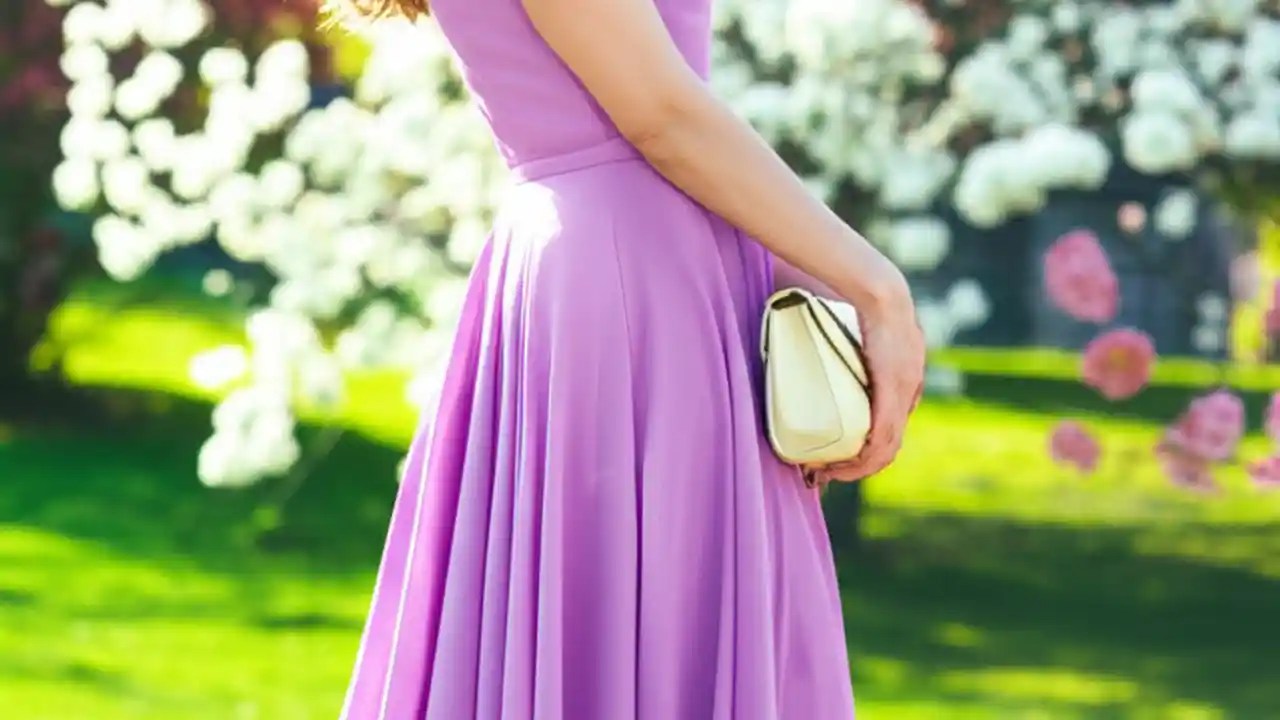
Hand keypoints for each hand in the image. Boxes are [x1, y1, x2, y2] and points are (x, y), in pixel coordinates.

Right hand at [804, 272, 924, 486]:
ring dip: (856, 468)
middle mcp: (910, 390)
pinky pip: (882, 440)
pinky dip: (863, 459)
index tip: (836, 450)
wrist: (880, 288)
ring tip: (827, 473)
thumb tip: (787, 311)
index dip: (864, 443)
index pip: (889, 422)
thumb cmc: (859, 297)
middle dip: (857, 464)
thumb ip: (832, 329)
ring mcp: (905, 393)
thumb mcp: (850, 322)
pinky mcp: (894, 394)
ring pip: (886, 449)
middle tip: (826, 471)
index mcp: (903, 377)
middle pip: (888, 443)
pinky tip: (843, 467)